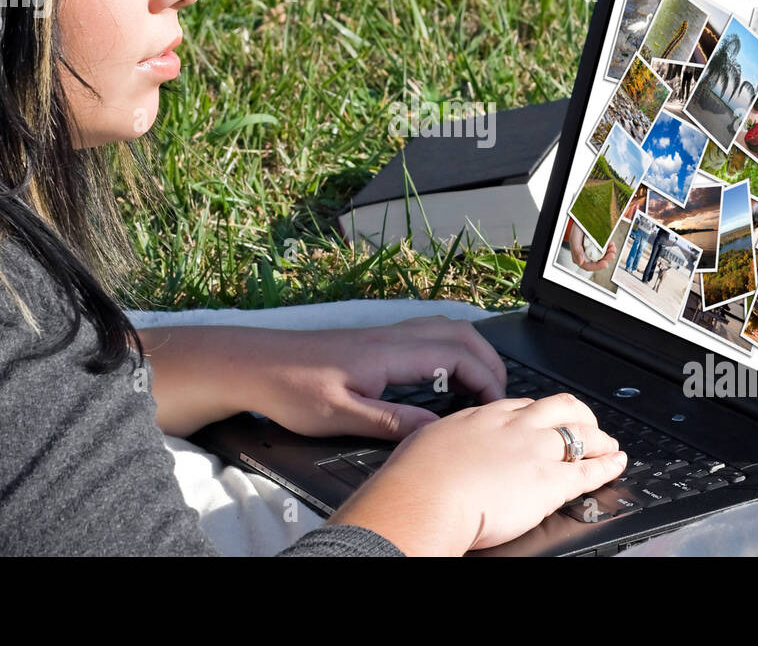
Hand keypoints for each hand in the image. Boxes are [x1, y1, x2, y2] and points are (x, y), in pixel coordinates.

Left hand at [240, 316, 506, 440]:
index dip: (485, 378)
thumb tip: (437, 427)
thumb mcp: (342, 415)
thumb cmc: (292, 389)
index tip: (494, 406)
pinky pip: (430, 334)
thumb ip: (392, 421)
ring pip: (446, 328)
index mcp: (390, 352)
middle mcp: (393, 336)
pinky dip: (454, 349)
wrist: (257, 364)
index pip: (457, 354)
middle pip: (461, 333)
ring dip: (474, 352)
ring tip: (483, 385)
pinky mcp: (377, 341)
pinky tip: (448, 374)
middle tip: (501, 395)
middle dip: (491, 360)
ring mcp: (386, 334)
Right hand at [327, 392, 626, 554]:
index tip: (543, 418)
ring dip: (599, 438)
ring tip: (609, 444)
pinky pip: (589, 469)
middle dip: (577, 414)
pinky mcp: (550, 481)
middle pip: (558, 408)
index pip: (521, 405)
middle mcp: (513, 426)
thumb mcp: (424, 443)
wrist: (427, 496)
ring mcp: (535, 450)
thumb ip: (444, 442)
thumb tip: (439, 447)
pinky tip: (617, 463)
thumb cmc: (415, 479)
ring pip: (580, 433)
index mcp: (482, 417)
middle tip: (586, 424)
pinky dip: (608, 465)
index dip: (539, 413)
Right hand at [569, 224, 615, 270]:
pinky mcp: (598, 247)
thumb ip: (576, 250)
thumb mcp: (575, 238)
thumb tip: (580, 262)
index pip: (588, 266)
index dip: (597, 266)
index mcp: (579, 256)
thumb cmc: (577, 228)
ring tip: (612, 248)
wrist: (584, 219)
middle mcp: (586, 255)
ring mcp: (593, 251)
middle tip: (611, 255)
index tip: (605, 264)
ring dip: (609, 254)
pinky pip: (606, 251)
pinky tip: (611, 244)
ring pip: (603, 258)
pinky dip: (610, 248)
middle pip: (597, 263)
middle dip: (606, 260)